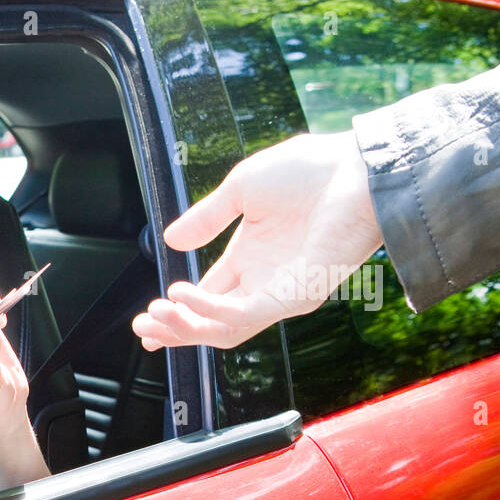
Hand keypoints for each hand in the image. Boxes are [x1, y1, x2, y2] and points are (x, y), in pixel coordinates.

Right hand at [131, 130, 384, 350]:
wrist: (358, 170)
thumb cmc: (312, 172)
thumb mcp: (242, 188)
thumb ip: (206, 217)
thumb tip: (170, 241)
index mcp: (251, 260)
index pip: (207, 298)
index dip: (175, 311)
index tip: (146, 315)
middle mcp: (264, 283)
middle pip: (210, 323)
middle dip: (173, 329)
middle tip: (141, 328)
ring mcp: (280, 294)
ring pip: (224, 329)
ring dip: (184, 327)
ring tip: (154, 315)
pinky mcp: (294, 298)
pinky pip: (243, 315)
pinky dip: (209, 310)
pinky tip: (183, 295)